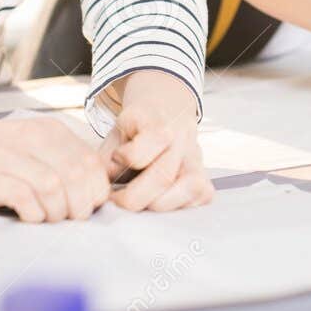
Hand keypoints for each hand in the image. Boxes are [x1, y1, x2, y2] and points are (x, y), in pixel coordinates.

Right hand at [0, 113, 110, 221]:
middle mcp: (34, 139)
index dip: (96, 189)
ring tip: (49, 218)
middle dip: (82, 204)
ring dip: (58, 211)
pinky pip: (25, 198)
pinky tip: (29, 216)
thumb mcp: (30, 146)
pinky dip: (34, 213)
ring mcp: (11, 157)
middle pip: (78, 176)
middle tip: (71, 218)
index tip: (89, 205)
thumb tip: (91, 194)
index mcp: (49, 131)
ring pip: (55, 187)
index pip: (91, 162)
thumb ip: (59, 161)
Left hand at [98, 71, 211, 212]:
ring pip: (190, 186)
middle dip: (134, 198)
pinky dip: (184, 204)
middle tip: (117, 201)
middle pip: (162, 177)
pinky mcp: (205, 170)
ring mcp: (195, 155)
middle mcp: (180, 138)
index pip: (145, 147)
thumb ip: (107, 160)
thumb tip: (105, 189)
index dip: (125, 159)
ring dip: (162, 204)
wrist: (167, 106)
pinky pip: (203, 194)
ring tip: (143, 204)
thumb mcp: (116, 131)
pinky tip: (165, 200)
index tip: (116, 160)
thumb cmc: (137, 127)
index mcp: (154, 122)